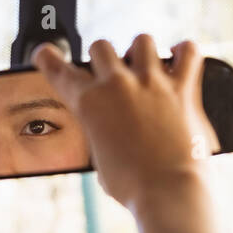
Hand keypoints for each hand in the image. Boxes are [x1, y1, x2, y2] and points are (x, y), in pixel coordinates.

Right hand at [31, 35, 215, 214]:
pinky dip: (184, 52)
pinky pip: (188, 51)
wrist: (167, 192)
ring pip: (142, 40)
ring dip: (142, 52)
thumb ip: (101, 131)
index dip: (48, 58)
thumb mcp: (100, 157)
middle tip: (111, 73)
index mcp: (88, 102)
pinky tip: (180, 59)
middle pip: (101, 46)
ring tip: (146, 67)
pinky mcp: (183, 88)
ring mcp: (151, 82)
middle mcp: (116, 85)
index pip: (58, 70)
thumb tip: (112, 125)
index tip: (44, 53)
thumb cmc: (132, 186)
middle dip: (103, 58)